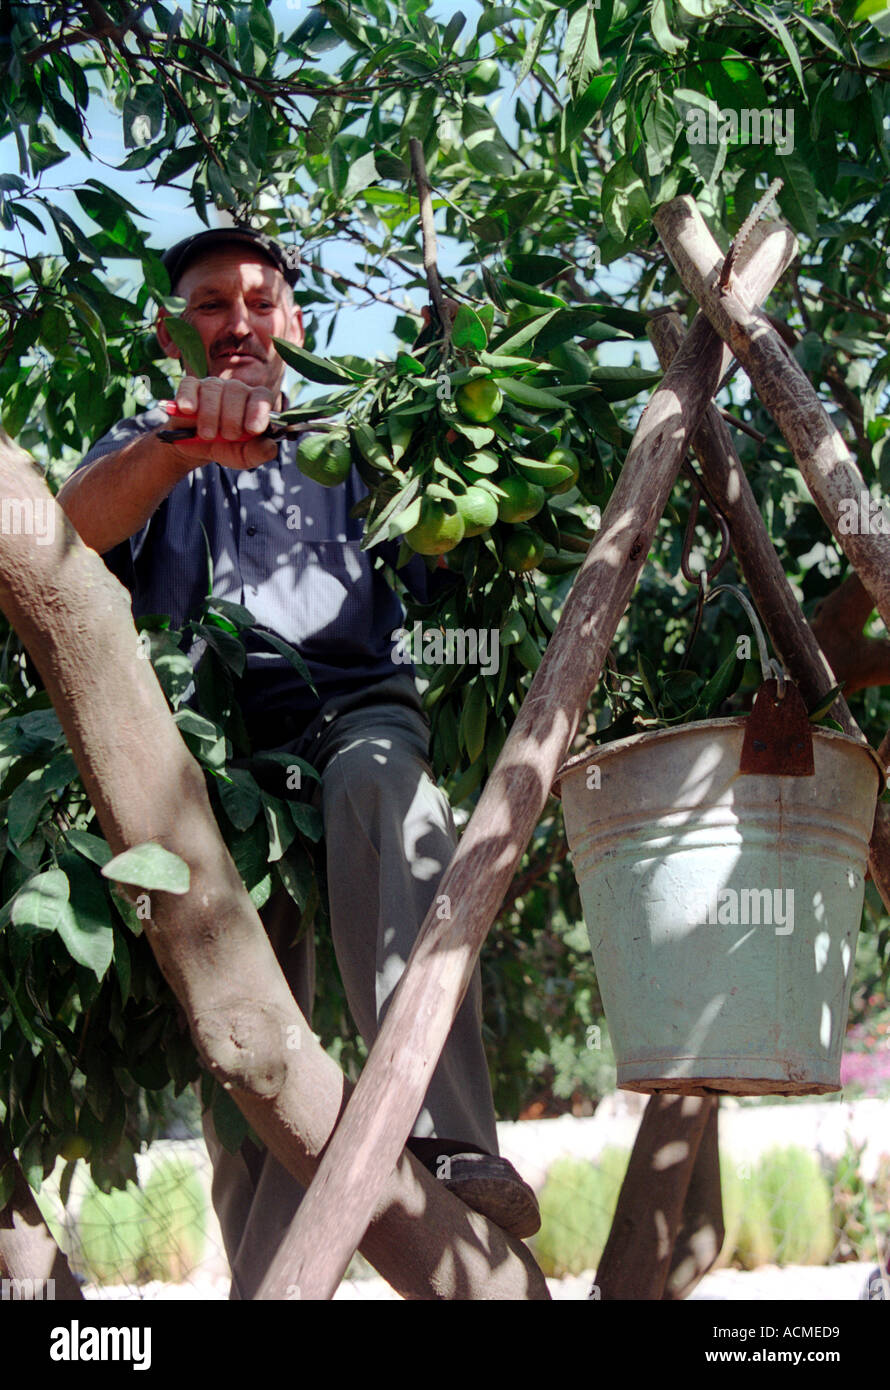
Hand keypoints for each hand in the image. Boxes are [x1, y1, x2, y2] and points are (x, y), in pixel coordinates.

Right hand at [162, 376, 279, 471]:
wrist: (196, 449)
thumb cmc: (225, 448)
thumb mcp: (243, 456)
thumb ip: (259, 452)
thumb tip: (271, 446)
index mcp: (253, 403)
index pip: (262, 396)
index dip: (258, 411)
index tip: (252, 429)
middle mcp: (235, 389)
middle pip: (237, 391)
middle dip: (232, 419)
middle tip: (226, 436)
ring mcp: (212, 386)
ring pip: (214, 390)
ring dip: (210, 416)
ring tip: (207, 435)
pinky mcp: (190, 387)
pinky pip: (189, 385)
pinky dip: (189, 397)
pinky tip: (188, 410)